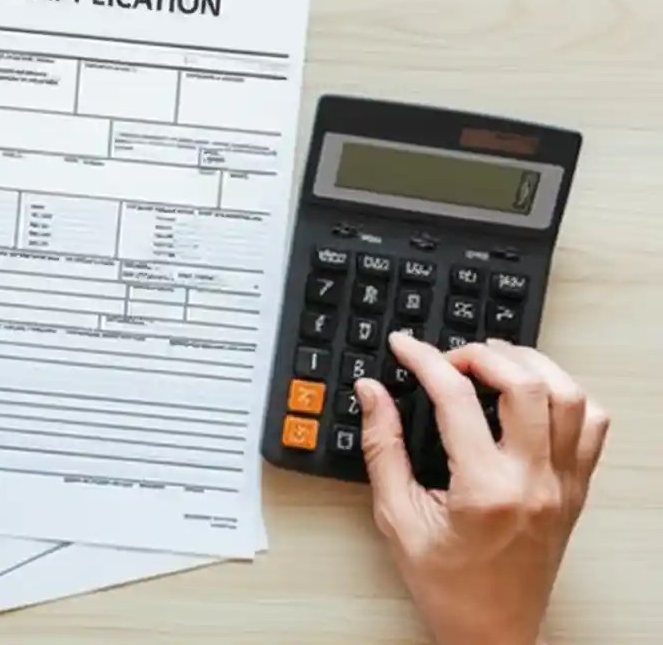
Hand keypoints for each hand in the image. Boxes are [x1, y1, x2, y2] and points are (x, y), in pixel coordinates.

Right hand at [356, 334, 609, 644]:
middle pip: (527, 384)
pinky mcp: (577, 489)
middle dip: (482, 355)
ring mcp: (563, 484)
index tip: (405, 348)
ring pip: (571, 396)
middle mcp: (534, 482)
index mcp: (484, 490)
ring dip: (531, 366)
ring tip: (494, 362)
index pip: (456, 399)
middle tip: (449, 357)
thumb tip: (372, 394)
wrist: (493, 631)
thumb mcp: (396, 517)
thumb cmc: (446, 585)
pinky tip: (534, 395)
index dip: (425, 360)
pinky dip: (568, 396)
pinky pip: (593, 425)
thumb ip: (382, 448)